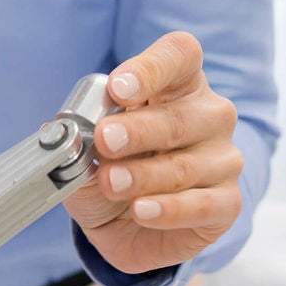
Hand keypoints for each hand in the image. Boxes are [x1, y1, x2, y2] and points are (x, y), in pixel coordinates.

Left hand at [64, 32, 242, 275]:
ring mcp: (223, 159)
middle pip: (180, 114)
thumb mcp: (88, 157)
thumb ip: (78, 143)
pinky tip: (142, 210)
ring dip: (144, 175)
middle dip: (138, 129)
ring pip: (186, 165)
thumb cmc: (116, 174)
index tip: (119, 88)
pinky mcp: (228, 202)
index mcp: (178, 85)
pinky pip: (203, 204)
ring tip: (112, 183)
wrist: (130, 230)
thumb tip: (57, 133)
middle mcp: (209, 115)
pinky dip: (168, 209)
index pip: (179, 56)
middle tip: (105, 139)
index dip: (150, 68)